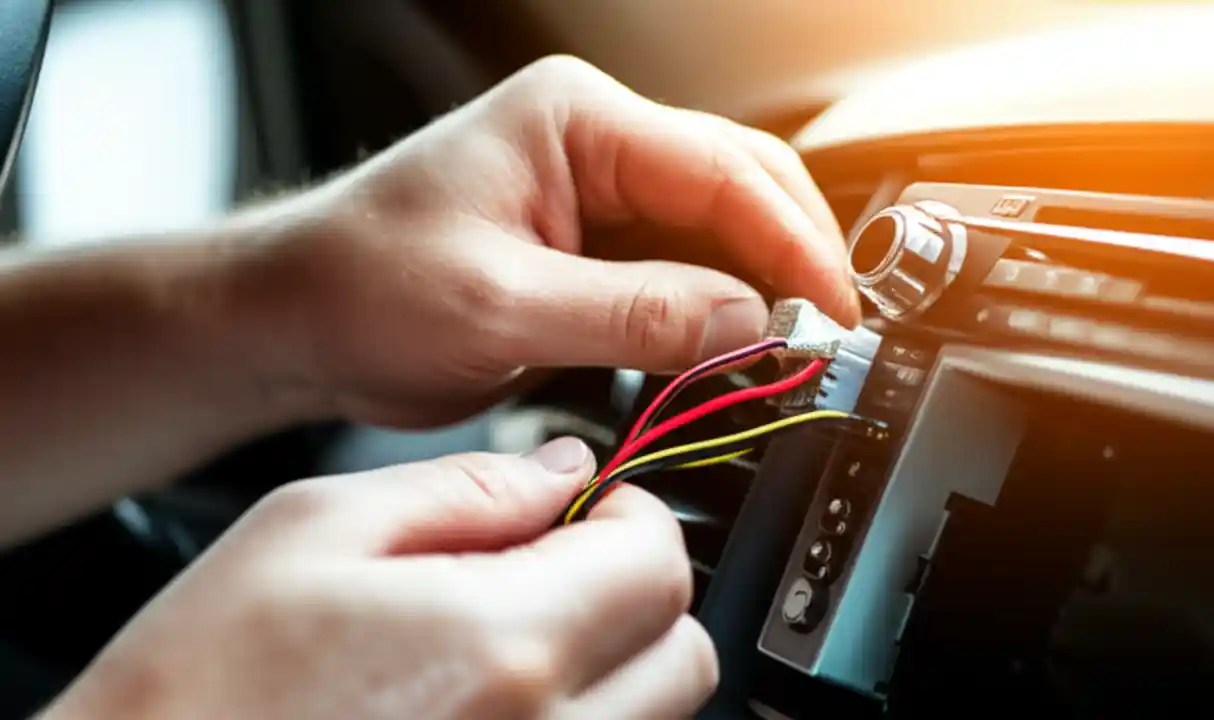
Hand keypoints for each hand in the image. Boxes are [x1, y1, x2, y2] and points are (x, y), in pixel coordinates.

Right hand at [44, 438, 715, 718]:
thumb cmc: (195, 686)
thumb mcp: (315, 528)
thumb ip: (465, 488)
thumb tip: (563, 469)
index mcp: (502, 642)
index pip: (659, 561)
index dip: (634, 512)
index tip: (591, 505)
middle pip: (682, 652)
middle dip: (638, 590)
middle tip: (559, 566)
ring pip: (655, 716)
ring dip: (614, 660)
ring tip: (511, 634)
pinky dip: (578, 717)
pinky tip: (492, 694)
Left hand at [229, 54, 856, 427]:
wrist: (298, 318)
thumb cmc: (361, 283)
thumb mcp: (501, 307)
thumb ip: (634, 312)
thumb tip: (750, 320)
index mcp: (575, 119)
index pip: (722, 170)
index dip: (791, 244)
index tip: (831, 311)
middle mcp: (595, 144)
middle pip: (738, 189)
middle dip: (789, 260)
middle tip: (824, 337)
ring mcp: (596, 198)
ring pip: (718, 235)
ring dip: (756, 291)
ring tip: (784, 355)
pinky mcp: (592, 252)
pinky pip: (679, 275)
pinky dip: (714, 317)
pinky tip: (730, 355)